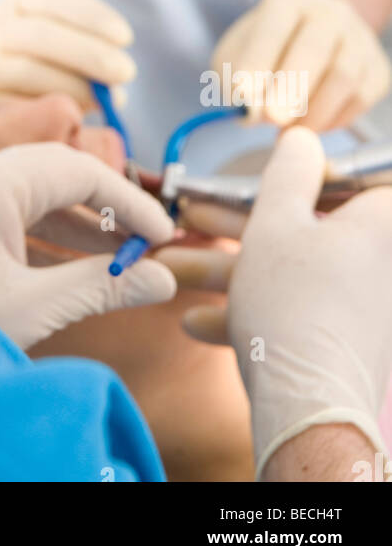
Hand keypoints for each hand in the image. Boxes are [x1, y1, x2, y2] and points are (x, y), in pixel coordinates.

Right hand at [0, 0, 135, 110]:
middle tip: (126, 71)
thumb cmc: (37, 51)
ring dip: (76, 87)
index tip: (126, 37)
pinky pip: (22, 104)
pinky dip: (54, 108)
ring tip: (106, 98)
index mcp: (19, 1)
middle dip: (89, 53)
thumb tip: (116, 85)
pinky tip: (78, 112)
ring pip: (30, 71)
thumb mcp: (58, 30)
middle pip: (41, 36)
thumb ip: (88, 43)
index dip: (92, 17)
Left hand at [0, 142, 175, 348]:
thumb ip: (100, 288)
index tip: (166, 238)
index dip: (129, 203)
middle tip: (146, 246)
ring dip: (74, 219)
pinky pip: (1, 204)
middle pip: (54, 170)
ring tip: (118, 259)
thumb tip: (162, 279)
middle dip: (105, 206)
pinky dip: (39, 227)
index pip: (78, 170)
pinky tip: (70, 262)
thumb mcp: (29, 309)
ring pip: (28, 187)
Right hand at [174, 128, 391, 475]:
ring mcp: (369, 308)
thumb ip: (288, 172)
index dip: (304, 171)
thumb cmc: (294, 306)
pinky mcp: (348, 344)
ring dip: (231, 269)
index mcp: (380, 223)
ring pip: (294, 273)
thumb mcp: (274, 221)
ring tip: (175, 269)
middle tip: (196, 215)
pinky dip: (253, 312)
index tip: (264, 174)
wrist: (306, 405)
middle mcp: (383, 264)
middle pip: (309, 228)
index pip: (354, 178)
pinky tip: (198, 321)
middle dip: (239, 224)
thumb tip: (303, 140)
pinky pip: (298, 313)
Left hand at [210, 0, 390, 129]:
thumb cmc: (262, 53)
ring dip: (312, 111)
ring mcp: (360, 37)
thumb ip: (238, 82)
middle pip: (315, 49)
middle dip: (291, 87)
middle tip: (271, 118)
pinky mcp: (378, 68)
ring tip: (285, 129)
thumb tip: (252, 111)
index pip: (274, 27)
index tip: (243, 94)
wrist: (300, 51)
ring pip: (344, 76)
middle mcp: (331, 10)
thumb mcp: (236, 60)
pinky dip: (333, 119)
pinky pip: (361, 98)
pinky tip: (309, 124)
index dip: (257, 61)